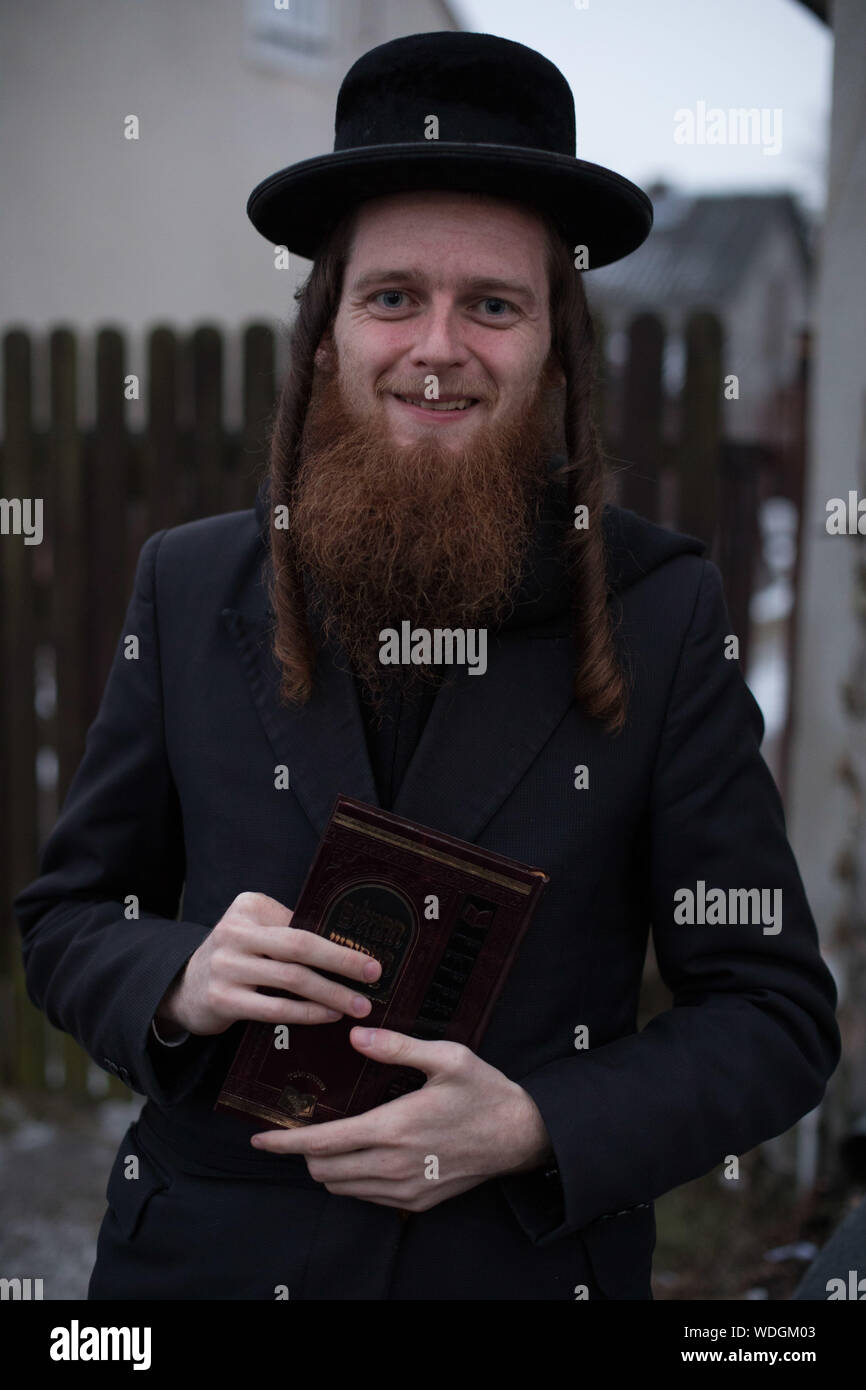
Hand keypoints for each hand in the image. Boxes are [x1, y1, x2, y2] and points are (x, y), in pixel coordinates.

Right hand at [154, 891, 381, 1035]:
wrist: (184, 988)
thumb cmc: (238, 958)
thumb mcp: (257, 933)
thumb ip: (290, 933)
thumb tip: (349, 947)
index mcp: (249, 906)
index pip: (303, 922)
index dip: (339, 940)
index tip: (369, 953)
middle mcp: (235, 931)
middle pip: (300, 945)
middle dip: (342, 961)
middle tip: (373, 973)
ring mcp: (226, 966)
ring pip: (292, 979)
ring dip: (332, 993)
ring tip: (358, 1005)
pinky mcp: (222, 999)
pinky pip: (276, 1008)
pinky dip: (308, 1013)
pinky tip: (329, 1016)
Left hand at [249, 1027, 553, 1211]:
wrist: (521, 1136)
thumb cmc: (483, 1092)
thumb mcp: (447, 1057)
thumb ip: (397, 1047)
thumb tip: (356, 1035)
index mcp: (393, 1128)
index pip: (322, 1143)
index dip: (284, 1143)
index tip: (258, 1140)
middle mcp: (393, 1165)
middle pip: (324, 1171)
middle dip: (304, 1152)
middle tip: (300, 1129)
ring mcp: (405, 1188)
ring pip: (343, 1188)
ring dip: (328, 1168)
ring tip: (329, 1140)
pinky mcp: (417, 1201)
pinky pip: (368, 1198)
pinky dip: (354, 1181)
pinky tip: (363, 1156)